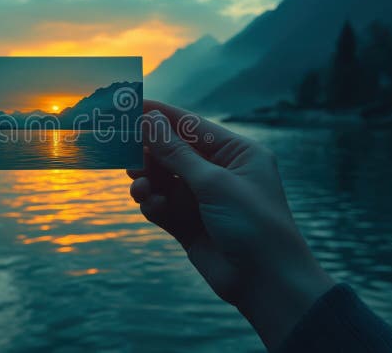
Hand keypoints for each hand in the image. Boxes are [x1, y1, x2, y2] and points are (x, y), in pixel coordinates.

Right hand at [127, 101, 333, 349]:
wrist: (266, 284)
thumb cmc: (253, 224)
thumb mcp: (214, 183)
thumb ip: (177, 153)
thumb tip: (151, 120)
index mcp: (236, 153)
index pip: (191, 126)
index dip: (161, 116)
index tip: (129, 107)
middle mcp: (219, 173)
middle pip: (173, 153)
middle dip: (149, 154)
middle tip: (124, 153)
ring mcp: (203, 200)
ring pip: (163, 180)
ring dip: (148, 182)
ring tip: (140, 188)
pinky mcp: (190, 224)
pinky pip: (162, 205)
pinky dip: (153, 204)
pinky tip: (152, 208)